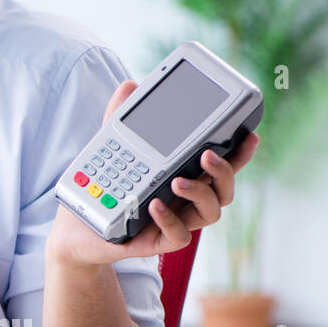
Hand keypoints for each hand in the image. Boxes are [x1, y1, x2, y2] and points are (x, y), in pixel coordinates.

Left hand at [46, 79, 261, 270]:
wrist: (78, 228)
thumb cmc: (105, 188)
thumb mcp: (111, 148)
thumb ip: (121, 118)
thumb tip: (130, 85)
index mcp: (183, 176)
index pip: (219, 165)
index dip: (239, 153)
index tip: (249, 135)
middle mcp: (185, 200)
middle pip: (224, 189)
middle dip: (224, 170)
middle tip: (208, 154)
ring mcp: (175, 221)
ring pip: (211, 212)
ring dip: (201, 194)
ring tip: (177, 180)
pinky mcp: (158, 241)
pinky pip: (178, 235)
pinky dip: (170, 219)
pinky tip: (156, 204)